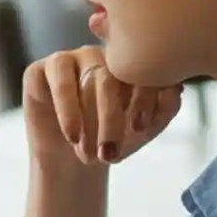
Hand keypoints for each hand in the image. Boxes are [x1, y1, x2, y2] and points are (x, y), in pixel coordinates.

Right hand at [23, 46, 183, 166]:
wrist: (71, 161)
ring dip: (89, 118)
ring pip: (88, 76)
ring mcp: (71, 59)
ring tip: (88, 152)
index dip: (145, 97)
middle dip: (112, 117)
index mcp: (131, 63)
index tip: (140, 129)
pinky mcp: (41, 68)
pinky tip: (72, 135)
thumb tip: (175, 87)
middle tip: (109, 152)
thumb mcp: (144, 131)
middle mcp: (102, 55)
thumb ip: (166, 108)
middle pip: (114, 75)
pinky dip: (67, 110)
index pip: (144, 67)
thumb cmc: (111, 141)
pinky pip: (59, 78)